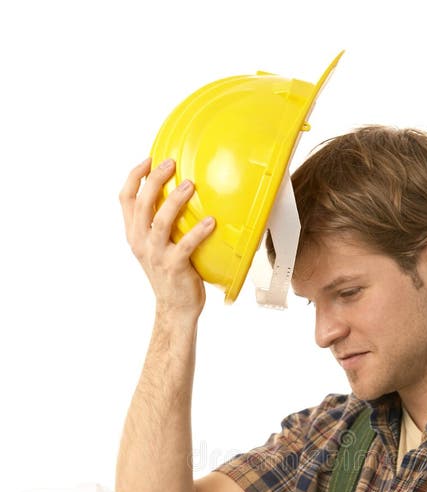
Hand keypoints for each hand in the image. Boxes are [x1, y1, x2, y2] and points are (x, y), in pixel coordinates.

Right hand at [119, 157, 215, 316]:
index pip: (125, 199)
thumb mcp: (158, 247)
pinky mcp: (174, 266)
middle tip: (171, 164)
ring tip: (190, 185)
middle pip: (142, 203)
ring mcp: (156, 255)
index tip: (149, 159)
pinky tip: (211, 221)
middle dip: (155, 179)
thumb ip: (160, 225)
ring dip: (175, 200)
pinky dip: (198, 231)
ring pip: (160, 221)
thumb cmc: (172, 275)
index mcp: (134, 234)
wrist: (175, 308)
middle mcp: (141, 242)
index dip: (134, 176)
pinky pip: (186, 245)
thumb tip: (179, 195)